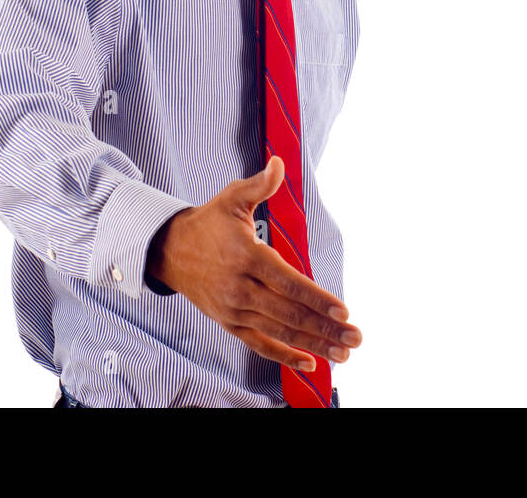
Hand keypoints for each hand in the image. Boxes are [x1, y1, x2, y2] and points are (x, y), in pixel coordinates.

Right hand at [146, 156, 361, 372]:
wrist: (170, 251)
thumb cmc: (208, 223)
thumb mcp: (231, 198)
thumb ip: (260, 184)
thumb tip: (279, 163)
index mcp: (246, 257)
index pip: (288, 283)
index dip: (317, 298)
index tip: (343, 310)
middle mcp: (240, 288)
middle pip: (290, 313)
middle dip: (326, 327)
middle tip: (356, 337)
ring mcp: (234, 310)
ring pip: (280, 332)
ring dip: (315, 344)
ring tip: (344, 353)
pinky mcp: (230, 323)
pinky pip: (260, 344)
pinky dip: (285, 357)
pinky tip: (311, 363)